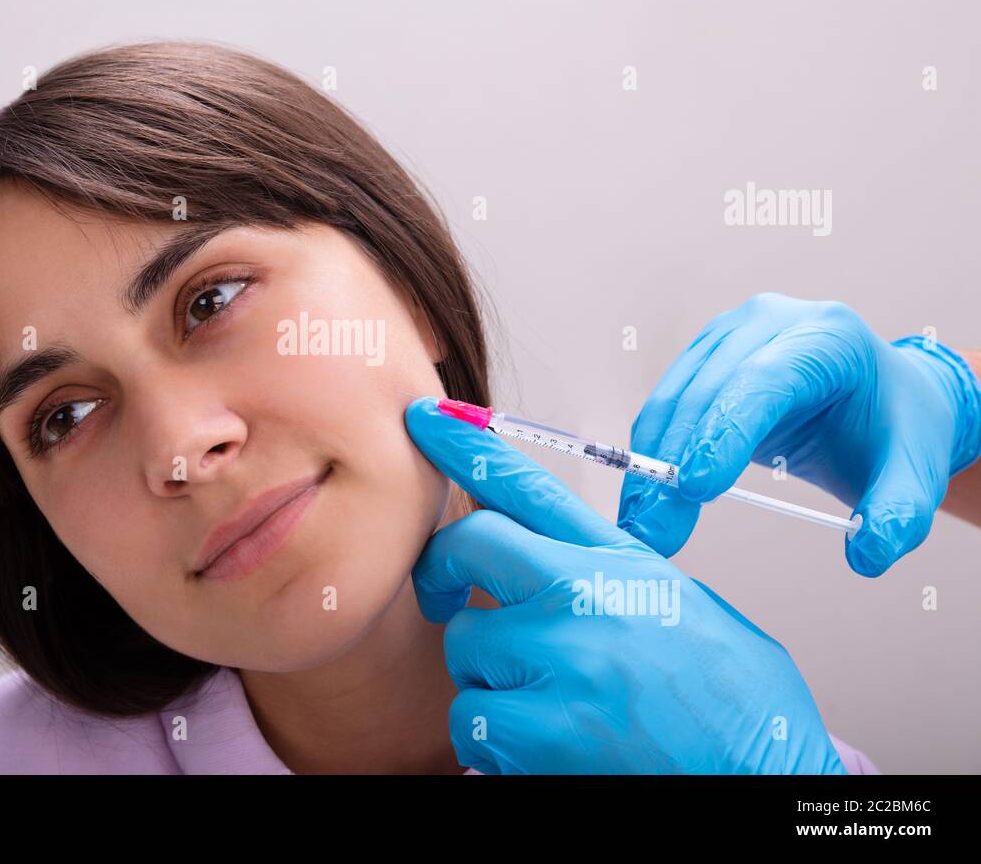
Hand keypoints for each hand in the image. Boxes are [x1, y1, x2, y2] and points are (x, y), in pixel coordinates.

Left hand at [405, 396, 846, 773]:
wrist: (771, 776)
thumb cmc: (735, 707)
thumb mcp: (684, 608)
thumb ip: (610, 576)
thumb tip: (551, 565)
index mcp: (622, 562)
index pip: (528, 485)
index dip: (466, 445)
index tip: (424, 420)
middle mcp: (588, 594)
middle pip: (470, 543)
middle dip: (442, 571)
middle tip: (444, 599)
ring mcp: (566, 656)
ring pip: (466, 647)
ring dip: (488, 681)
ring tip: (548, 706)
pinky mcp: (547, 725)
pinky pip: (472, 720)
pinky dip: (495, 743)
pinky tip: (546, 748)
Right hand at [617, 293, 980, 576]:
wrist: (880, 401)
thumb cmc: (893, 430)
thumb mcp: (913, 472)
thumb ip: (899, 514)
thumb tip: (868, 554)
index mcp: (827, 336)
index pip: (763, 382)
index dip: (723, 434)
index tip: (695, 489)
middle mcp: (768, 322)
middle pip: (705, 391)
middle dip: (673, 464)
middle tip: (654, 528)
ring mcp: (727, 336)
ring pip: (672, 400)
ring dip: (650, 465)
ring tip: (643, 523)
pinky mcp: (700, 359)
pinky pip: (665, 408)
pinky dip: (651, 456)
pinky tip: (647, 498)